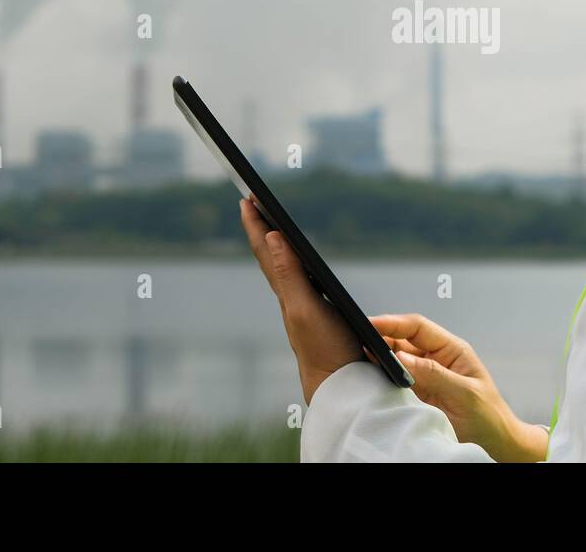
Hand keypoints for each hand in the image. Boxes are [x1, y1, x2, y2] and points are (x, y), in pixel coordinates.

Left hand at [238, 198, 363, 403]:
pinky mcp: (315, 317)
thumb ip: (289, 273)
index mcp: (286, 292)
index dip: (255, 224)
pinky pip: (294, 281)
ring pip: (280, 269)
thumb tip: (272, 235)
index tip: (247, 197)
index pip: (266, 250)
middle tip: (250, 204)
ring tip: (266, 228)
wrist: (339, 388)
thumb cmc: (324, 350)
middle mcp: (289, 298)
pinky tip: (295, 267)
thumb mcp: (306, 309)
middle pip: (270, 256)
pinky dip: (290, 264)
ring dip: (272, 245)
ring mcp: (301, 308)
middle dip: (259, 229)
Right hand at [371, 313, 549, 462]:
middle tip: (357, 340)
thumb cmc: (489, 417)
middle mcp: (436, 359)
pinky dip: (381, 378)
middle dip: (381, 337)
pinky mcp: (417, 395)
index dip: (393, 323)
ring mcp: (426, 377)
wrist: (495, 446)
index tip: (370, 323)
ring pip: (395, 360)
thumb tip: (401, 357)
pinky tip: (370, 377)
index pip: (418, 327)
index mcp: (452, 350)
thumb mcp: (465, 394)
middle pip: (403, 340)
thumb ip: (434, 374)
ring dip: (379, 357)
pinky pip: (395, 381)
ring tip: (359, 357)